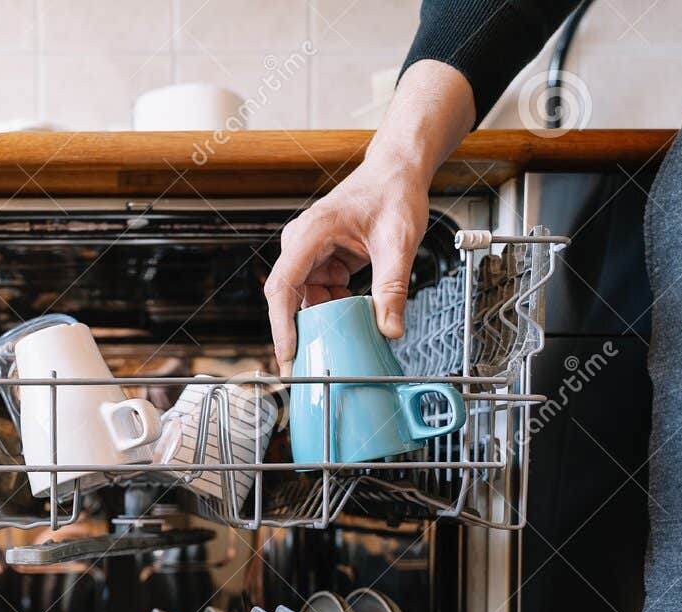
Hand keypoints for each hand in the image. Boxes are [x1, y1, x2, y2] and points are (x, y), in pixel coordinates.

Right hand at [263, 60, 476, 366]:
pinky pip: (318, 294)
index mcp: (311, 233)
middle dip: (295, 333)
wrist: (397, 171)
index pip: (283, 286)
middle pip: (287, 298)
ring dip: (321, 321)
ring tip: (338, 343)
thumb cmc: (394, 193)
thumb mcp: (399, 242)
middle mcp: (301, 243)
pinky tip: (352, 315)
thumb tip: (390, 329)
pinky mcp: (319, 260)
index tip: (288, 355)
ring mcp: (308, 252)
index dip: (282, 325)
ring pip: (303, 299)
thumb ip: (393, 287)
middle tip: (303, 370)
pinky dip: (333, 309)